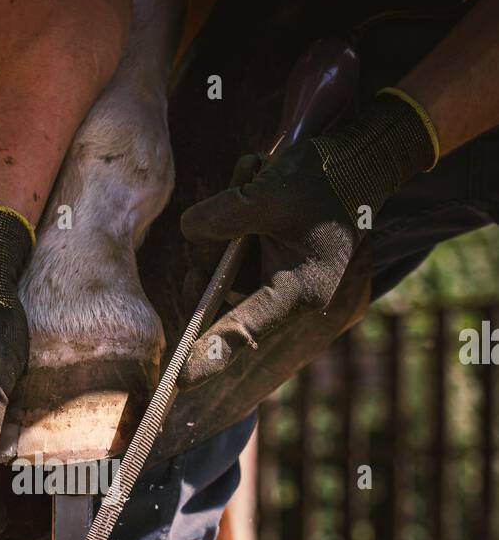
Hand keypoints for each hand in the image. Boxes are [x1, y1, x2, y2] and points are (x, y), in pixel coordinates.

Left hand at [178, 89, 435, 390]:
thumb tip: (189, 231)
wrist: (359, 158)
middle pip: (228, 296)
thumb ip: (223, 216)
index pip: (246, 328)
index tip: (181, 380)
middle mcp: (294, 293)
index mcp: (301, 291)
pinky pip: (240, 248)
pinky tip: (256, 178)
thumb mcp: (268, 192)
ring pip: (230, 268)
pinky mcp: (277, 258)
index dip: (211, 353)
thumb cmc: (323, 179)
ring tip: (253, 180)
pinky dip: (239, 215)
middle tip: (206, 228)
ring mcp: (284, 276)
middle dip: (210, 263)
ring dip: (229, 226)